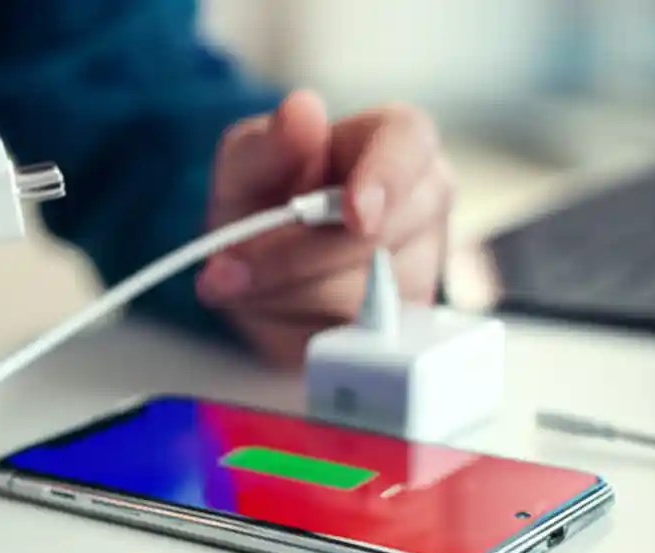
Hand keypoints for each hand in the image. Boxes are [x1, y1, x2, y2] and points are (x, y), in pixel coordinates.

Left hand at [196, 91, 453, 368]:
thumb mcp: (244, 163)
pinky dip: (303, 327)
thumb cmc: (263, 196)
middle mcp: (423, 200)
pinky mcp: (404, 322)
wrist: (255, 260)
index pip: (411, 145)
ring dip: (289, 295)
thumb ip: (266, 144)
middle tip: (231, 271)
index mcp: (396, 142)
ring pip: (364, 295)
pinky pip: (357, 336)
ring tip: (247, 284)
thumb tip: (301, 113)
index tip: (356, 214)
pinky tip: (278, 309)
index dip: (387, 178)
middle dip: (297, 257)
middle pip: (380, 234)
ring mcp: (422, 265)